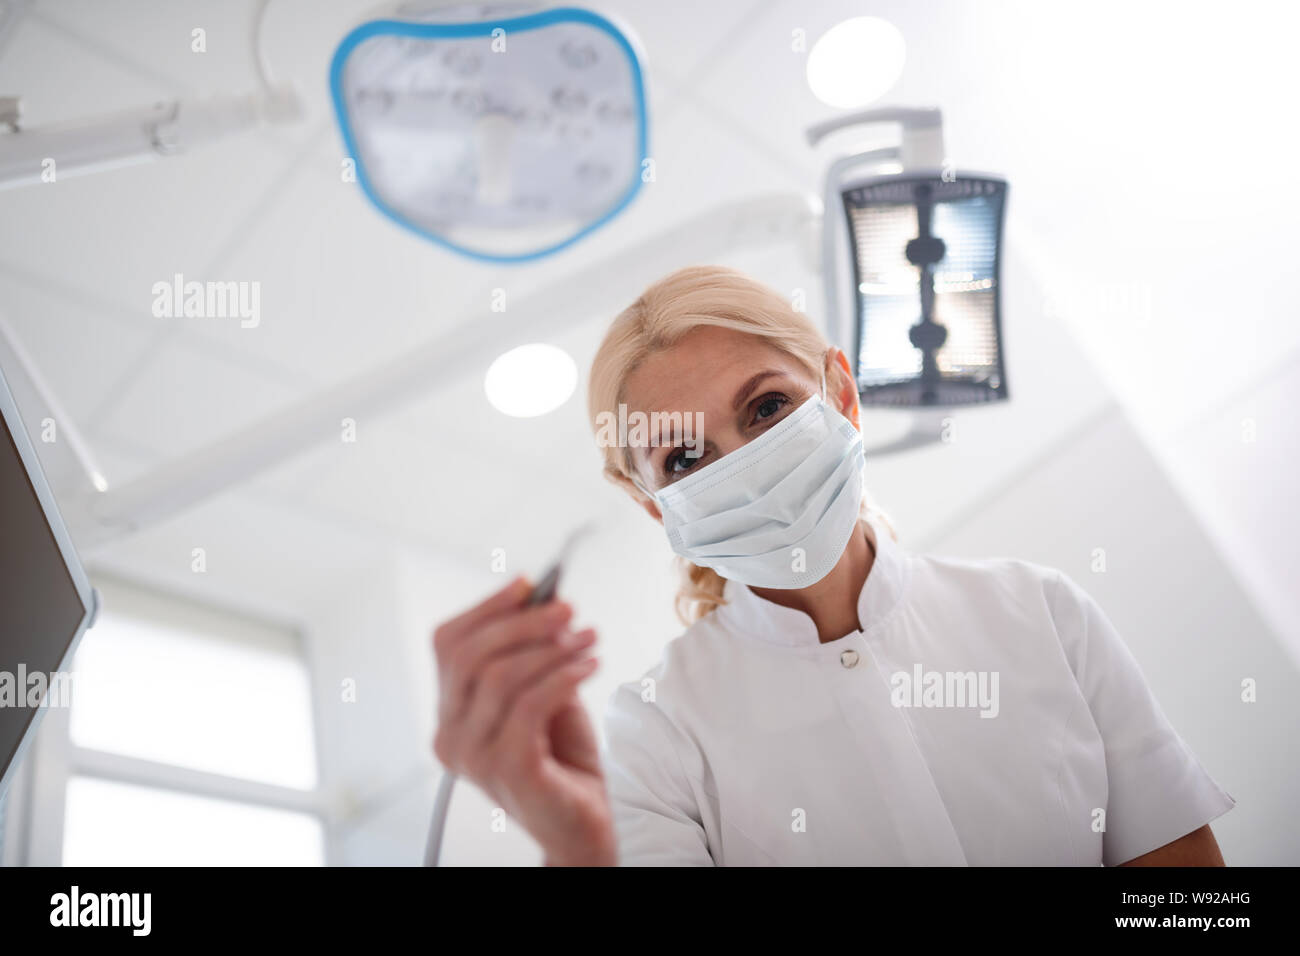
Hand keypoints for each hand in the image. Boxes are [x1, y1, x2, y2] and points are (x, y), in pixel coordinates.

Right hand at [431, 576, 616, 865]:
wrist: (588, 818)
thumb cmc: (563, 756)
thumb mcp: (541, 689)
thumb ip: (530, 651)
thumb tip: (537, 595)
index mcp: (449, 714)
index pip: (447, 644)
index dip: (487, 607)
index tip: (529, 584)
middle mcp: (450, 737)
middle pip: (471, 655)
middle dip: (523, 622)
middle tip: (569, 611)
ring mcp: (473, 758)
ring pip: (500, 676)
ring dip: (551, 648)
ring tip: (589, 640)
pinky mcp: (507, 770)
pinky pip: (529, 705)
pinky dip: (563, 676)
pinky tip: (590, 666)